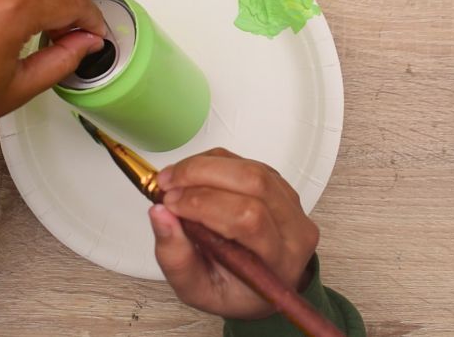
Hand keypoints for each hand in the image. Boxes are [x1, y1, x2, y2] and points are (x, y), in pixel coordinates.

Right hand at [149, 148, 318, 319]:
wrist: (259, 287)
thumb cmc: (232, 291)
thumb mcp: (196, 290)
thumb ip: (176, 258)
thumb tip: (159, 214)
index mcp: (279, 262)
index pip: (248, 219)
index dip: (203, 204)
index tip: (168, 204)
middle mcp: (294, 229)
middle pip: (254, 183)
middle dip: (202, 175)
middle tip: (167, 184)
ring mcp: (291, 204)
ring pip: (251, 168)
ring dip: (205, 165)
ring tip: (175, 179)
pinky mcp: (280, 186)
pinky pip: (248, 162)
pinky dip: (214, 162)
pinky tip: (193, 176)